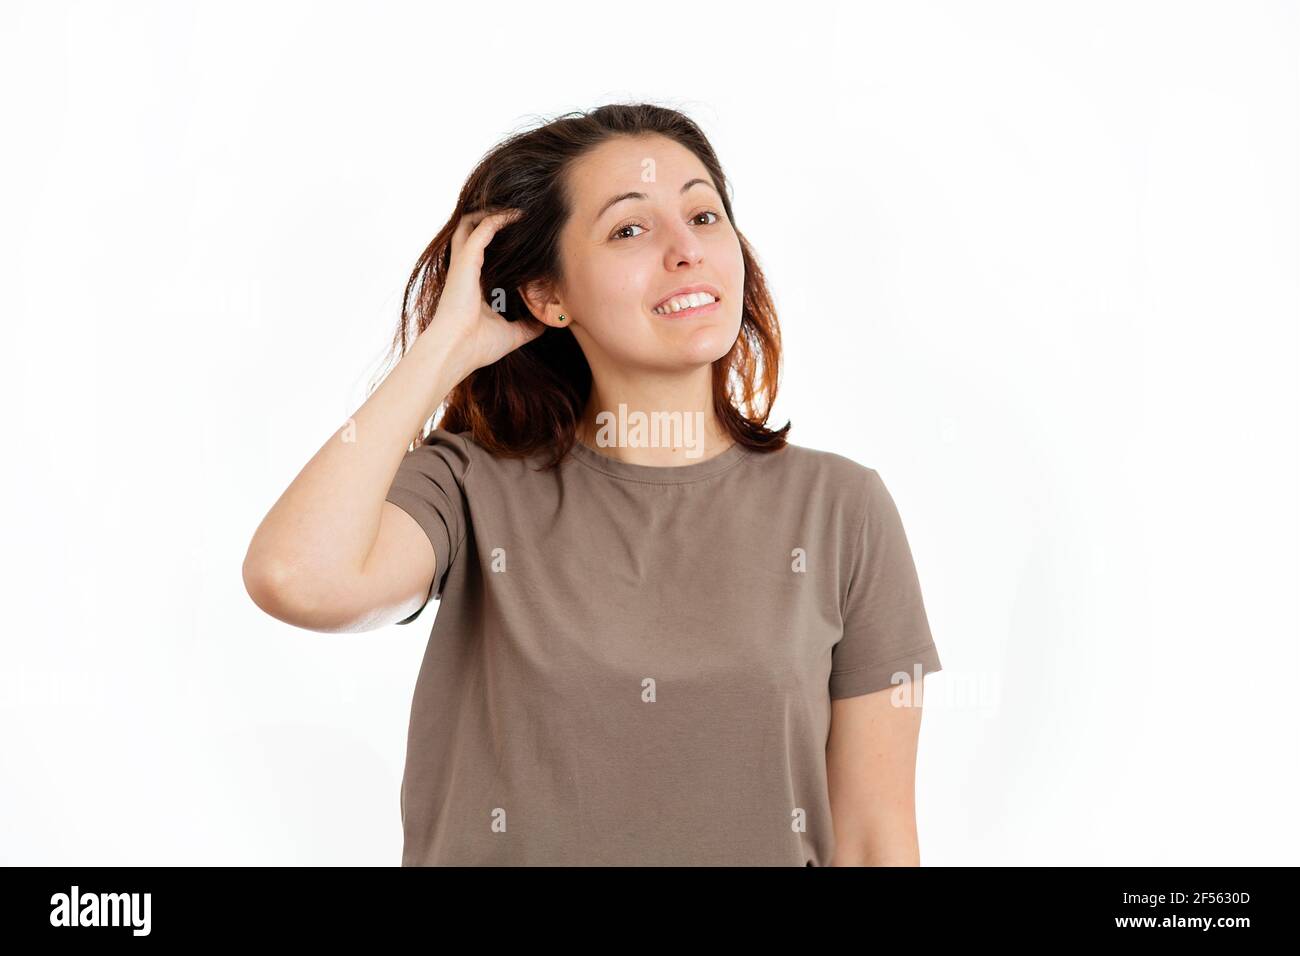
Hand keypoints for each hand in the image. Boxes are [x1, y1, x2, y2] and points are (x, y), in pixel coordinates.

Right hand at [426, 207, 545, 373]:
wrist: (457, 351)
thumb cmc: (477, 346)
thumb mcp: (511, 335)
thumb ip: (527, 327)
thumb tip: (544, 325)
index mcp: (471, 285)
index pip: (478, 252)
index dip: (495, 240)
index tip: (519, 234)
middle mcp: (464, 270)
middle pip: (469, 231)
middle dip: (488, 217)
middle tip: (515, 212)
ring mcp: (462, 264)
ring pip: (469, 222)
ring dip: (491, 211)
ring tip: (515, 207)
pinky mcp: (466, 261)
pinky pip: (482, 228)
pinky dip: (498, 217)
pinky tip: (517, 214)